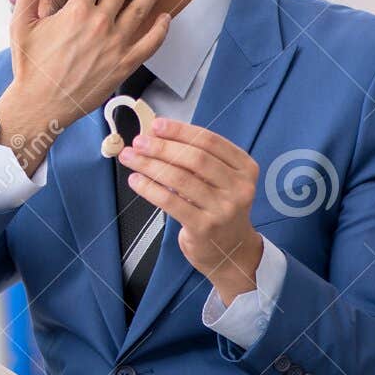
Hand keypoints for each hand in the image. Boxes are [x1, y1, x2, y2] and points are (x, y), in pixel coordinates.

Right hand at [0, 0, 169, 174]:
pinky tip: (165, 19)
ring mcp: (115, 46)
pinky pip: (150, 44)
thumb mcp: (21, 25)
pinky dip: (160, 30)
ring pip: (139, 12)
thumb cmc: (30, 65)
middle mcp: (99, 25)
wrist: (41, 104)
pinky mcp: (124, 65)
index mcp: (76, 12)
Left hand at [117, 118, 263, 303]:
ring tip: (130, 157)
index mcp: (245, 167)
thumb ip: (197, 158)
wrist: (230, 250)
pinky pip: (171, 202)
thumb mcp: (219, 180)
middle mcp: (239, 187)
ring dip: (149, 164)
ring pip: (180, 179)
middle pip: (195, 158)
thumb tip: (157, 134)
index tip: (156, 125)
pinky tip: (136, 180)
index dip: (180, 130)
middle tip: (138, 141)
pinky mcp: (204, 227)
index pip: (209, 141)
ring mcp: (223, 209)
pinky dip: (149, 188)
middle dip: (162, 146)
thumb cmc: (218, 207)